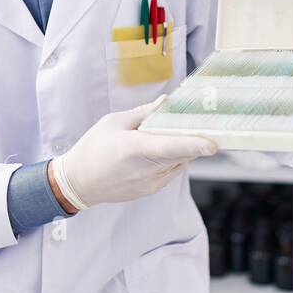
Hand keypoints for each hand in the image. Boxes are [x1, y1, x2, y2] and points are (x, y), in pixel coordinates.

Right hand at [49, 98, 216, 210]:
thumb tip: (165, 102)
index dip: (194, 145)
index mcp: (135, 149)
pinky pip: (172, 171)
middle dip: (195, 139)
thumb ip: (143, 113)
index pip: (171, 147)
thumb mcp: (114, 122)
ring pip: (180, 163)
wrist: (79, 183)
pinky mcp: (151, 190)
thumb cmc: (93, 149)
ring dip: (184, 149)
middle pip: (182, 154)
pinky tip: (165, 148)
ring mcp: (150, 183)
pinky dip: (174, 159)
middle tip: (203, 123)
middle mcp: (146, 170)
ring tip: (178, 133)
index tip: (213, 143)